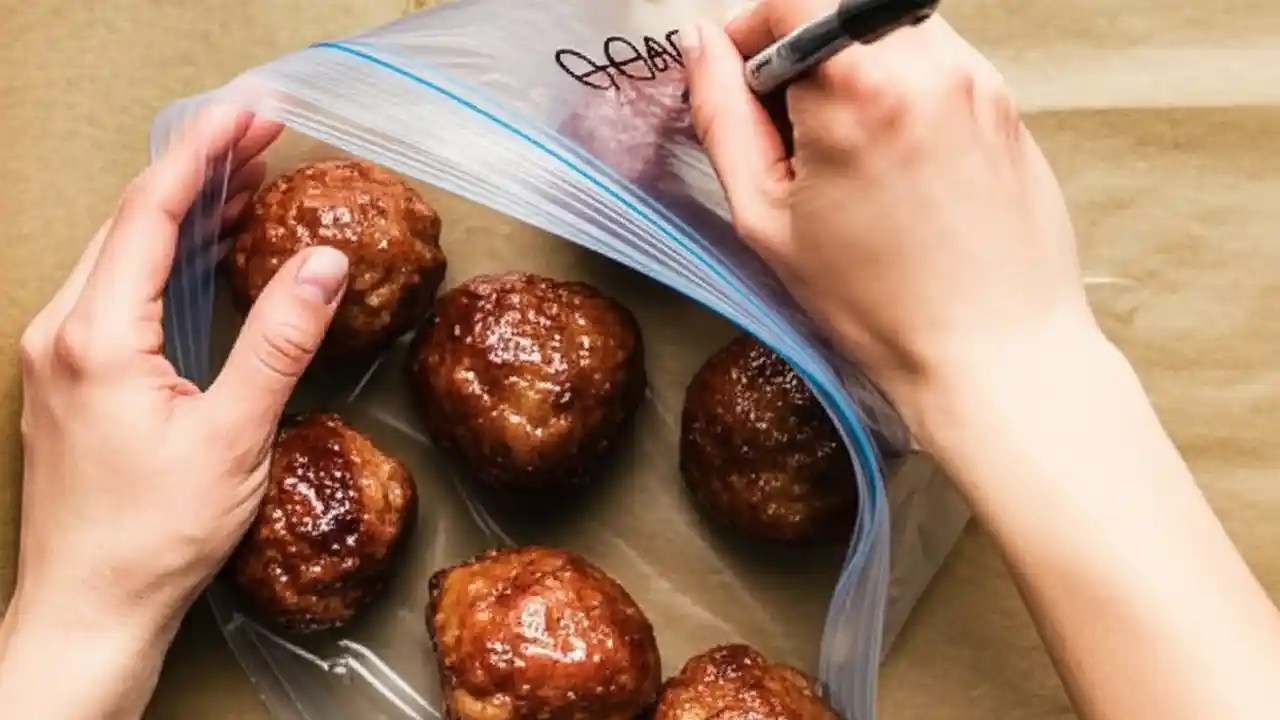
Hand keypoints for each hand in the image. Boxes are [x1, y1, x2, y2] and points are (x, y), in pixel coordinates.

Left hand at [2, 107, 347, 717]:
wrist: (92, 606)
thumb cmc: (154, 534)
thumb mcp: (234, 434)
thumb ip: (279, 340)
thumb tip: (322, 264)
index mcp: (97, 335)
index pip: (153, 212)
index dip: (206, 153)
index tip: (251, 113)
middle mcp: (65, 330)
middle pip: (134, 219)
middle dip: (200, 167)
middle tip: (262, 131)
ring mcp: (63, 352)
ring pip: (125, 252)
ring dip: (186, 209)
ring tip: (247, 175)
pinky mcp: (76, 376)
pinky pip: (121, 290)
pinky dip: (168, 257)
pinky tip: (208, 252)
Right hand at [685, 8, 1279, 719]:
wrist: (996, 356)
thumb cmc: (880, 306)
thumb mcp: (768, 220)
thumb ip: (723, 120)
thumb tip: (701, 51)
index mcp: (858, 87)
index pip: (787, 3)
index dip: (745, 33)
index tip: (731, 74)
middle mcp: (928, 63)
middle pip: (837, 14)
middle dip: (797, 55)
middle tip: (783, 130)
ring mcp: (978, 80)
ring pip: (887, 35)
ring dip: (850, 71)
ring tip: (843, 154)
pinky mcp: (1007, 104)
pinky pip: (933, 66)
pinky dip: (897, 93)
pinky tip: (891, 167)